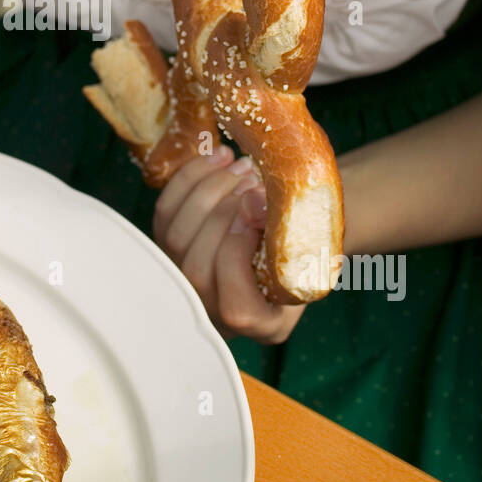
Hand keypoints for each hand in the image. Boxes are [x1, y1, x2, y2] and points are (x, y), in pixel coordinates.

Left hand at [153, 148, 307, 343]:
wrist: (290, 237)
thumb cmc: (307, 246)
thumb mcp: (316, 251)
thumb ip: (294, 238)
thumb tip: (256, 202)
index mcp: (259, 323)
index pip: (235, 308)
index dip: (239, 257)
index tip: (261, 212)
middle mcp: (214, 311)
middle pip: (196, 269)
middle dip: (222, 216)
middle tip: (253, 182)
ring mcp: (185, 279)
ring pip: (174, 237)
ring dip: (208, 192)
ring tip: (243, 167)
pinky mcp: (168, 246)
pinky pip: (165, 211)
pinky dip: (190, 179)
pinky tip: (221, 159)